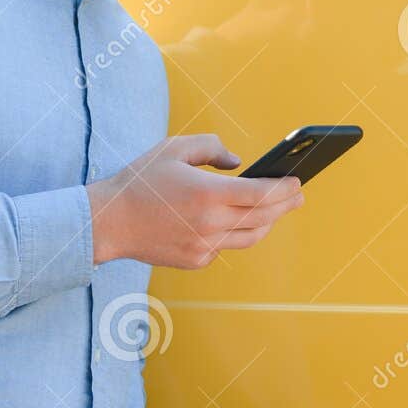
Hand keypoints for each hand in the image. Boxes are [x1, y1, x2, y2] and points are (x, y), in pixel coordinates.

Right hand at [86, 134, 303, 267]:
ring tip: (275, 210)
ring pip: (250, 237)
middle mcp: (210, 224)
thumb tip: (239, 163)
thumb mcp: (173, 148)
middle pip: (264, 217)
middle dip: (286, 205)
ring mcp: (204, 246)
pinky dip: (234, 234)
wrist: (109, 222)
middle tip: (298, 196)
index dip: (285, 189)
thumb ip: (211, 148)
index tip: (298, 183)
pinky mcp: (196, 259)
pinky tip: (233, 222)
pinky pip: (226, 247)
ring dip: (267, 222)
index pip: (262, 194)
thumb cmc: (141, 181)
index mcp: (208, 194)